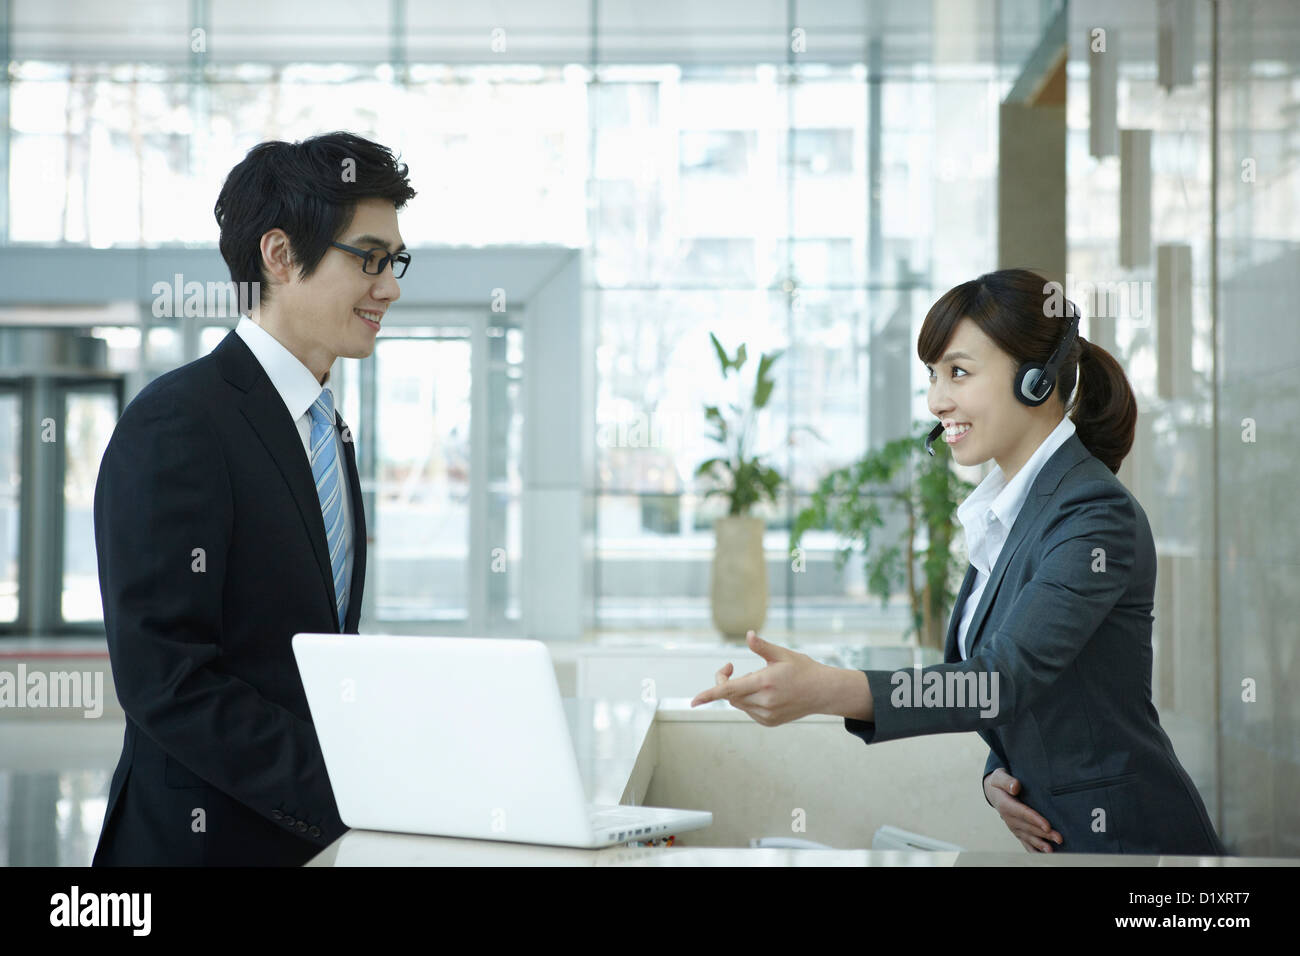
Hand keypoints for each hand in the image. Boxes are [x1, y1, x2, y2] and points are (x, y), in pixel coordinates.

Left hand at [689, 631, 829, 725]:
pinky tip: (764, 692)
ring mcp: (767, 715)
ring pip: (738, 703)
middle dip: (724, 681)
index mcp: (765, 683)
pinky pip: (748, 710)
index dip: (710, 694)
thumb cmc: (803, 669)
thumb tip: (748, 635)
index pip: (729, 690)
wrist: (823, 692)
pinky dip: (747, 700)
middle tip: (730, 667)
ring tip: (757, 680)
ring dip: (737, 691)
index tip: (693, 701)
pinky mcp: (769, 721)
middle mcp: (764, 702)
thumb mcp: (783, 654)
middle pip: (730, 695)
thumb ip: (762, 647)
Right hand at [984, 769, 1063, 851]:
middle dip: (1043, 834)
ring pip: (1028, 836)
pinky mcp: (1017, 831)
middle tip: (1058, 838)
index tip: (1047, 826)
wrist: (993, 792)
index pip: (1022, 813)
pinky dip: (1033, 849)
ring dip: (1040, 844)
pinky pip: (1024, 842)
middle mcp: (1009, 818)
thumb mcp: (999, 777)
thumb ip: (1007, 781)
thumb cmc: (1000, 783)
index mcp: (1005, 805)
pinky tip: (1043, 854)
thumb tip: (1015, 787)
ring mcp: (1013, 826)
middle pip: (1028, 827)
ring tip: (1051, 850)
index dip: (1035, 820)